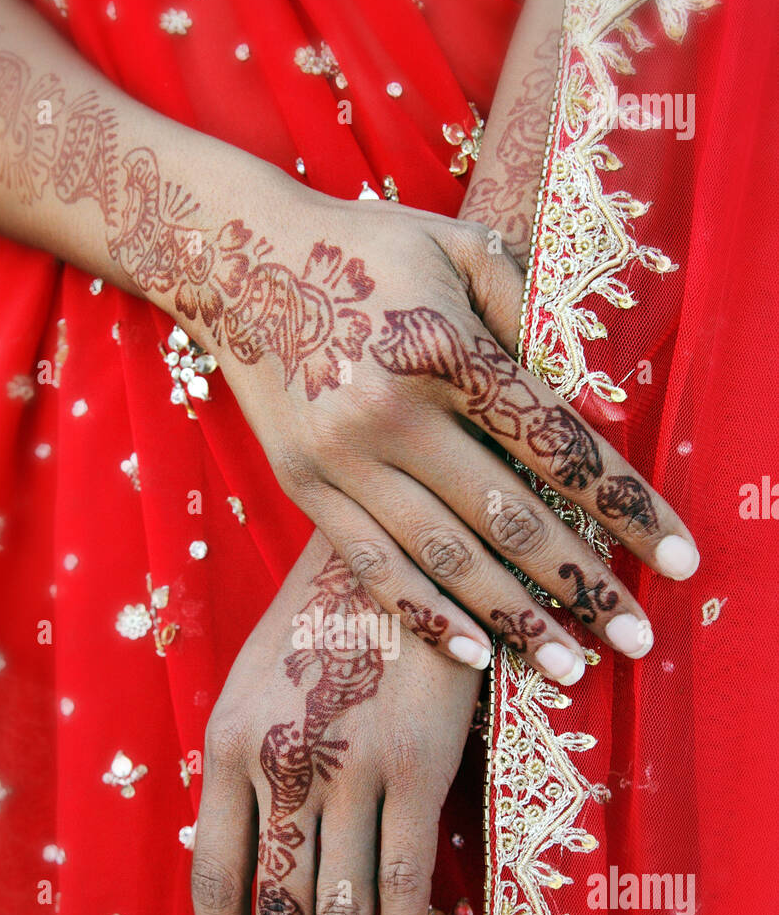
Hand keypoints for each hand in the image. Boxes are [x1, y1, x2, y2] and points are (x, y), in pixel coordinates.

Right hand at [167, 179, 697, 684]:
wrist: (238, 258)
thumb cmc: (365, 247)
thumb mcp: (457, 245)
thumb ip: (528, 316)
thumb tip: (596, 402)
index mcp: (445, 347)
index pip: (558, 443)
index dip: (625, 506)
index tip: (676, 558)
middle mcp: (395, 413)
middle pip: (509, 516)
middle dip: (582, 582)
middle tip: (637, 637)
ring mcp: (344, 458)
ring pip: (444, 557)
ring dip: (515, 617)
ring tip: (570, 668)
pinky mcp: (306, 488)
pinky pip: (373, 566)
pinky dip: (427, 614)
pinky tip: (477, 653)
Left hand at [190, 532, 481, 914]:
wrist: (397, 546)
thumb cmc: (325, 615)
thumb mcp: (255, 680)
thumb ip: (244, 765)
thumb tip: (244, 850)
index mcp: (226, 745)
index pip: (212, 873)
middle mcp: (277, 767)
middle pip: (280, 905)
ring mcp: (346, 769)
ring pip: (339, 906)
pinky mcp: (414, 764)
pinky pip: (402, 877)